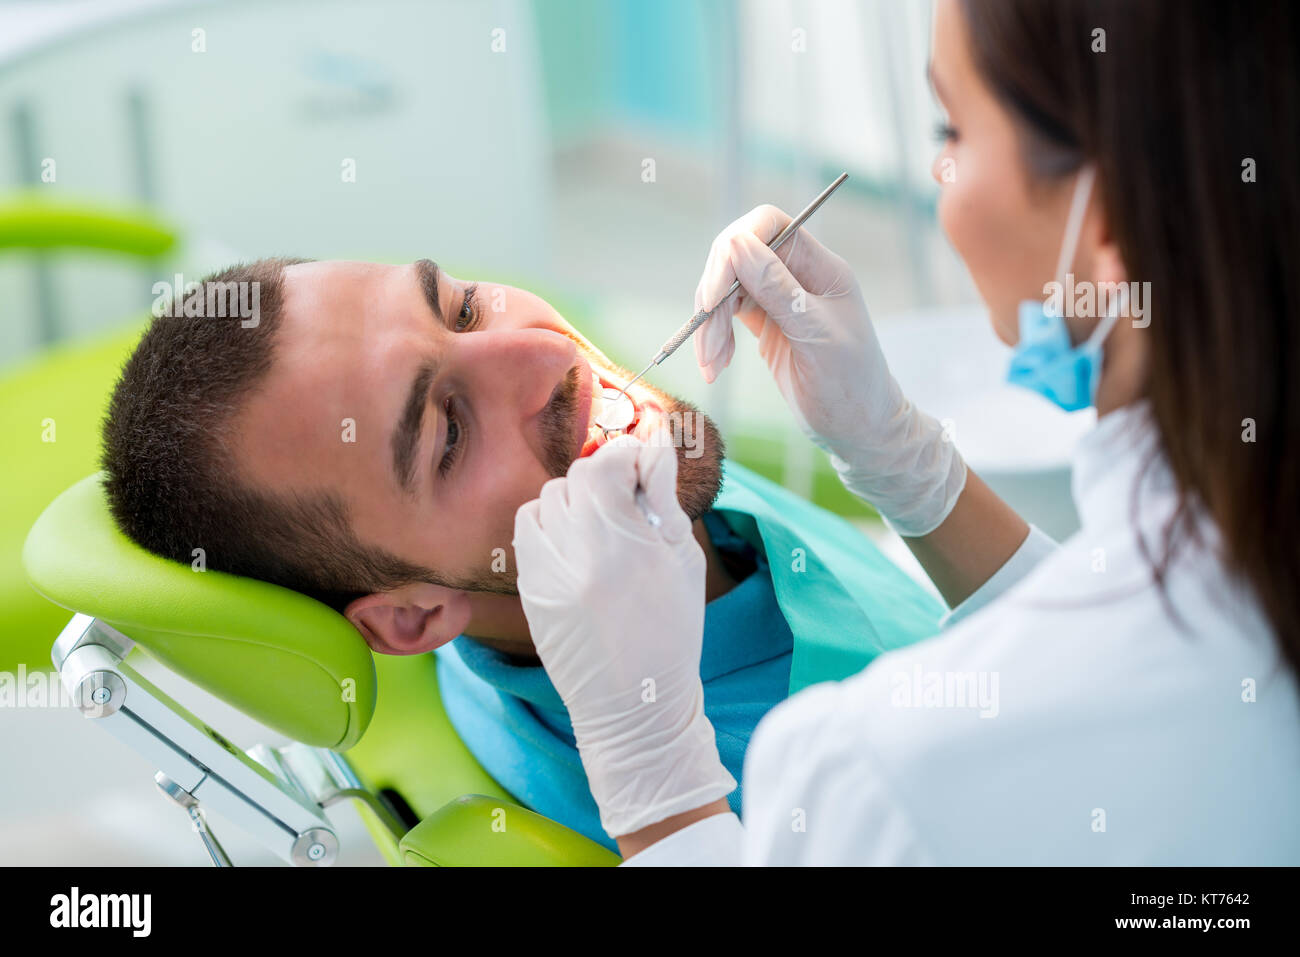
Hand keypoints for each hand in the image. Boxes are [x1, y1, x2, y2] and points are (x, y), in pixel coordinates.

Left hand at [512, 432, 735, 836]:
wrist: (635, 704)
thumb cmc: (673, 631)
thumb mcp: (684, 559)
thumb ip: (664, 496)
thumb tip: (654, 442)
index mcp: (623, 542)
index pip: (606, 462)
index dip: (629, 457)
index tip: (644, 470)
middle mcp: (576, 552)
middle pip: (576, 476)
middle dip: (604, 479)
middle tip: (629, 503)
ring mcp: (545, 571)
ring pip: (547, 498)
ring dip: (574, 500)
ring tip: (600, 527)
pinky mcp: (528, 589)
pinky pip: (528, 530)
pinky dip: (549, 525)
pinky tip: (575, 545)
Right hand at [693, 204, 966, 536]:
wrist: (859, 431)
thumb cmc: (851, 385)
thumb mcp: (815, 336)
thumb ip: (776, 290)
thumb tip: (735, 244)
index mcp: (821, 268)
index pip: (768, 226)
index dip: (734, 247)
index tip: (714, 295)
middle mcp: (798, 276)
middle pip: (738, 257)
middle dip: (715, 297)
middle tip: (708, 343)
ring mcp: (780, 300)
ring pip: (727, 290)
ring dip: (711, 326)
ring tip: (711, 366)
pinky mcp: (765, 325)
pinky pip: (727, 317)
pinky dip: (714, 340)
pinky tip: (715, 367)